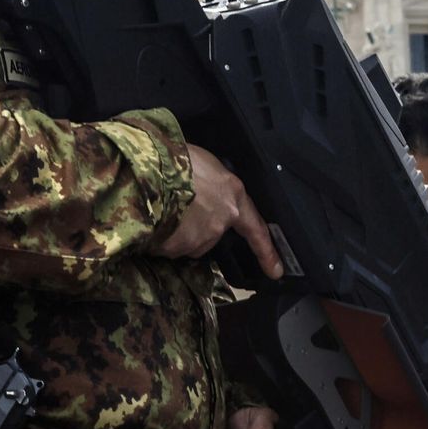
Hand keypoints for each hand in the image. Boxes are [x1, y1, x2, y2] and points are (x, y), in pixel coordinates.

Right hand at [154, 145, 283, 279]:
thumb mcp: (205, 164)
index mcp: (233, 196)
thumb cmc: (177, 156)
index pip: (256, 229)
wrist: (151, 166)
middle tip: (174, 207)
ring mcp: (199, 236)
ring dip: (175, 234)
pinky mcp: (176, 246)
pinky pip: (167, 247)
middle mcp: (221, 221)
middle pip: (211, 236)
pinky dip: (159, 240)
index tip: (276, 271)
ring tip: (159, 210)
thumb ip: (213, 187)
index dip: (267, 252)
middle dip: (194, 228)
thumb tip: (204, 196)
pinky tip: (151, 221)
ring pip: (187, 243)